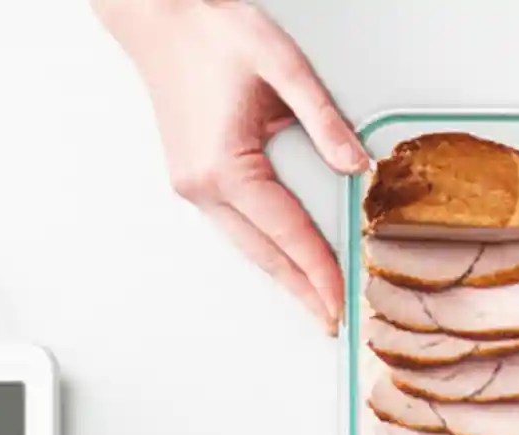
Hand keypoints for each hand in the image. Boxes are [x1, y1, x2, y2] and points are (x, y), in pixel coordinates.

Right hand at [92, 0, 368, 334]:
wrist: (160, 15)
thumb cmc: (211, 32)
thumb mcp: (283, 66)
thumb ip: (325, 121)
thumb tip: (357, 166)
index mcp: (226, 167)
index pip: (287, 234)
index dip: (320, 271)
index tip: (341, 300)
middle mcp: (202, 184)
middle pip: (263, 254)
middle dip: (300, 290)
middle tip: (331, 320)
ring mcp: (191, 184)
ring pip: (245, 245)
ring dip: (281, 273)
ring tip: (312, 298)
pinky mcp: (190, 175)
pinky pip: (233, 225)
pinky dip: (261, 247)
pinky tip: (280, 255)